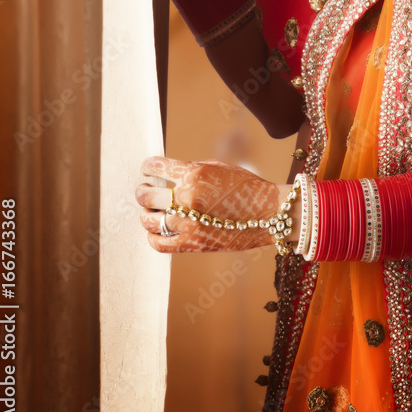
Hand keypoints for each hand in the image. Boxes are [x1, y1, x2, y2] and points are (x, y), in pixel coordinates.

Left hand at [136, 156, 286, 252]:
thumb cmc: (246, 186)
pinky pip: (159, 243)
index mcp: (194, 175)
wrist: (269, 214)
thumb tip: (168, 174)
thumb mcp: (219, 167)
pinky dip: (153, 236)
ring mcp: (188, 224)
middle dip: (143, 191)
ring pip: (149, 220)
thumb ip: (191, 169)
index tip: (147, 169)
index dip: (148, 167)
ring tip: (149, 210)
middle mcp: (187, 199)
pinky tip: (157, 229)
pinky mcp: (192, 244)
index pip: (156, 168)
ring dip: (146, 213)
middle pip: (147, 196)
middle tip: (144, 190)